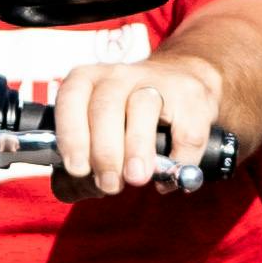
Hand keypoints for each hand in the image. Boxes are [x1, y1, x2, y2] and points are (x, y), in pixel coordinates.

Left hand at [52, 49, 224, 196]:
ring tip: (136, 178)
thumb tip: (82, 186)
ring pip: (143, 108)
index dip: (72, 136)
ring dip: (138, 148)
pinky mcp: (191, 98)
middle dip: (105, 152)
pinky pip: (185, 131)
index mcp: (86, 82)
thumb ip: (78, 168)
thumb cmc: (124, 120)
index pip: (70, 100)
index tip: (77, 169)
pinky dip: (179, 159)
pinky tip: (169, 178)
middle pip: (106, 108)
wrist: (179, 84)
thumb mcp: (94, 135)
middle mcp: (117, 76)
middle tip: (109, 185)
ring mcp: (156, 82)